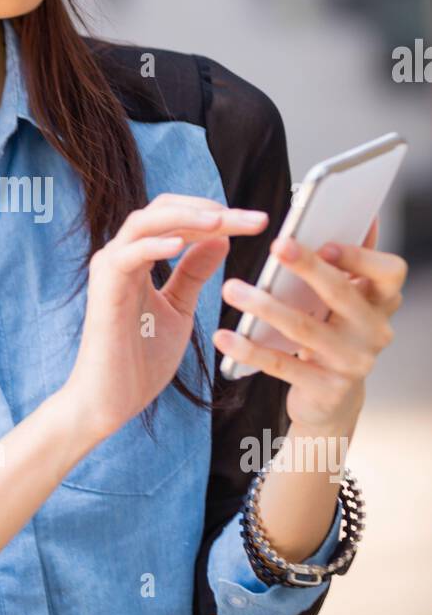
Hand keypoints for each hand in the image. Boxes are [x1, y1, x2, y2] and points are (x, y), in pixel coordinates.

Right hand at [61, 194, 270, 444]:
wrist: (110, 402)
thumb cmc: (140, 360)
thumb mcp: (179, 309)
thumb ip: (193, 273)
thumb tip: (221, 239)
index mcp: (139, 258)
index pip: (179, 219)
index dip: (218, 216)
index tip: (257, 222)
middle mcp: (122, 256)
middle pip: (163, 210)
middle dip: (209, 210)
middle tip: (250, 218)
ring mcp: (110, 270)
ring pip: (144, 222)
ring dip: (185, 217)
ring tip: (221, 222)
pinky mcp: (104, 291)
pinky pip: (127, 256)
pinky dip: (154, 245)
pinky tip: (182, 245)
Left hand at [214, 216, 407, 427]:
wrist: (330, 400)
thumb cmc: (333, 334)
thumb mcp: (345, 300)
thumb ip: (350, 260)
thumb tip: (362, 214)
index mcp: (380, 302)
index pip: (389, 272)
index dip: (360, 257)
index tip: (326, 243)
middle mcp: (374, 332)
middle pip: (341, 293)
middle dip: (308, 268)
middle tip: (276, 246)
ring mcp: (352, 363)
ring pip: (304, 328)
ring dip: (265, 306)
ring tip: (232, 289)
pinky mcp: (325, 389)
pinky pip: (281, 365)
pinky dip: (250, 349)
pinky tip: (225, 337)